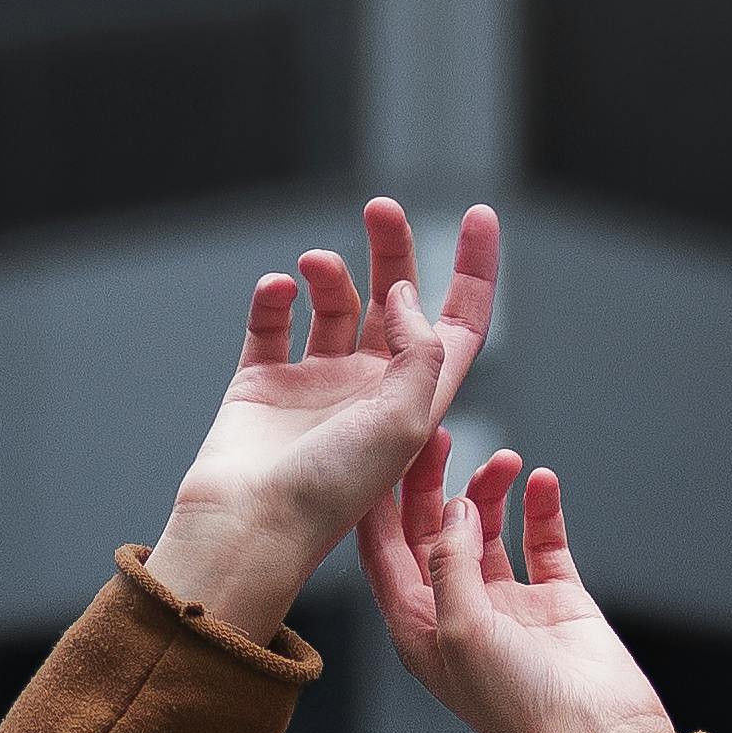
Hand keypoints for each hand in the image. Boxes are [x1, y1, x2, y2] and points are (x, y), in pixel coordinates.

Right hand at [145, 199, 498, 638]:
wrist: (252, 523)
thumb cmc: (332, 488)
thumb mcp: (404, 421)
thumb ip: (418, 351)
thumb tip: (405, 292)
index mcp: (414, 401)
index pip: (457, 326)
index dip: (473, 272)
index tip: (479, 214)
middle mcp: (368, 389)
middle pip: (393, 300)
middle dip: (392, 250)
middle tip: (382, 209)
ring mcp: (314, 385)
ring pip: (332, 303)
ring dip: (329, 273)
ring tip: (316, 266)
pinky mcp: (262, 385)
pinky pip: (271, 323)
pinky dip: (275, 296)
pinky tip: (279, 288)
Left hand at [356, 443, 675, 732]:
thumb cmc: (521, 710)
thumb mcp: (463, 631)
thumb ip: (450, 562)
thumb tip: (454, 508)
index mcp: (419, 630)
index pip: (384, 553)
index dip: (379, 502)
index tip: (382, 448)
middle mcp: (458, 614)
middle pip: (432, 533)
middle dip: (434, 483)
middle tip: (444, 436)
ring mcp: (509, 606)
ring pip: (488, 531)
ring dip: (490, 492)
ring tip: (506, 462)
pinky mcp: (557, 601)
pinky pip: (542, 542)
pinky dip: (541, 509)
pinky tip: (542, 483)